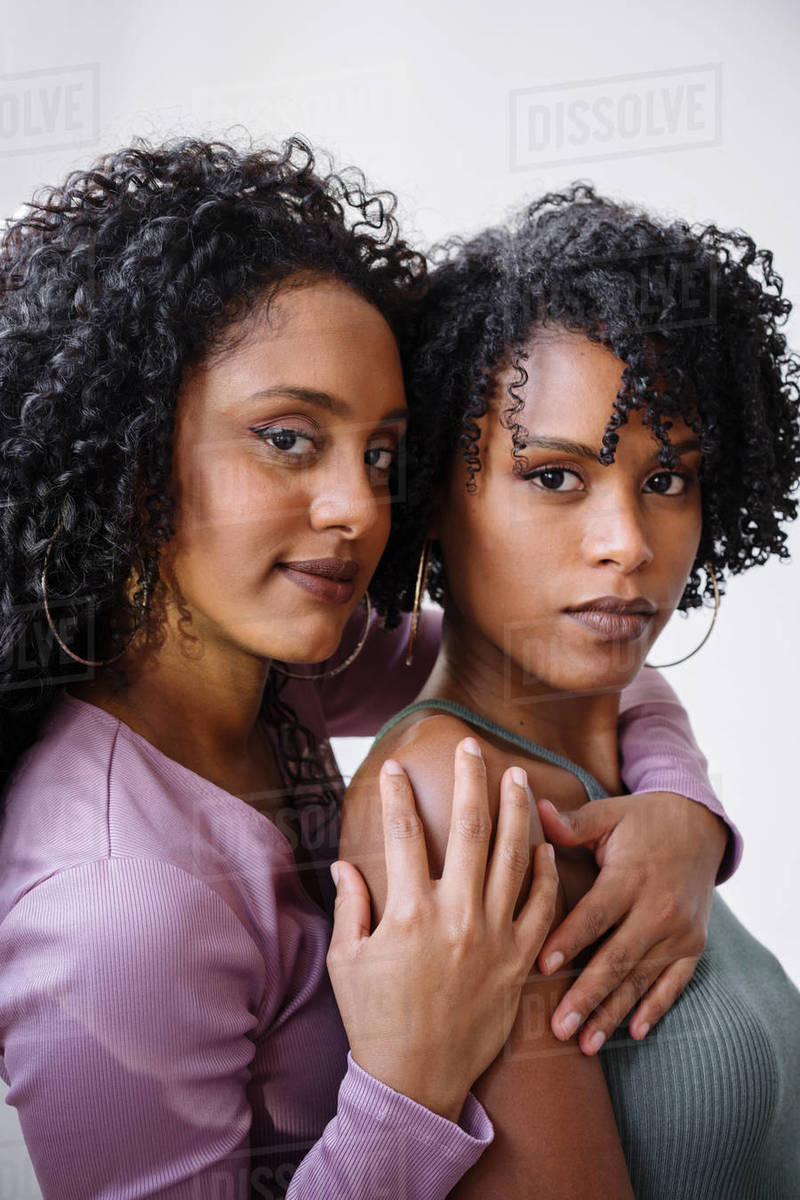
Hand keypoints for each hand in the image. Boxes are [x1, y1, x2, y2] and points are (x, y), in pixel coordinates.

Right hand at [326, 739, 558, 1121]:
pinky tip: (543, 843)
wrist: (417, 1082)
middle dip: (470, 779)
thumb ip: (350, 907)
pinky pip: (541, 906)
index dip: (399, 794)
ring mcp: (495, 937)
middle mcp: (456, 915)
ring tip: (517, 776)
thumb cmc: (375, 1020)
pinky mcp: (520, 961)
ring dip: (516, 810)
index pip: (403, 833)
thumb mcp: (347, 961)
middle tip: (472, 746)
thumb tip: (345, 864)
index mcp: (409, 912)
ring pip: (513, 856)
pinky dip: (545, 871)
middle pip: (468, 828)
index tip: (398, 766)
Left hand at [534, 791, 727, 1054]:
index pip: (595, 915)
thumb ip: (573, 823)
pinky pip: (674, 983)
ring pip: (641, 979)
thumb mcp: (608, 814)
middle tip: (559, 1027)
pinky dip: (655, 1009)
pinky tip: (633, 1033)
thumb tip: (534, 809)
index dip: (569, 940)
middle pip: (617, 958)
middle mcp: (657, 909)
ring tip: (585, 1043)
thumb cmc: (641, 821)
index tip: (541, 966)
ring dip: (613, 1013)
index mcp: (630, 877)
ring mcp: (679, 931)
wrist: (699, 826)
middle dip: (587, 996)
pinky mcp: (694, 945)